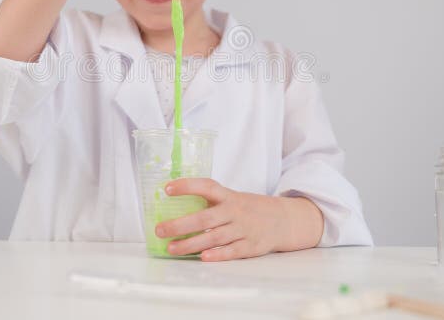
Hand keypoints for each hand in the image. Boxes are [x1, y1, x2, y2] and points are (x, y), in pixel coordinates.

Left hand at [155, 178, 323, 261]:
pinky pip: (232, 251)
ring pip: (214, 237)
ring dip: (191, 244)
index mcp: (228, 196)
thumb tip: (175, 209)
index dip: (187, 186)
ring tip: (171, 248)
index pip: (206, 186)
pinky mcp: (251, 246)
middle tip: (159, 230)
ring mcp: (243, 229)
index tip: (167, 188)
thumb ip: (210, 203)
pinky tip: (202, 258)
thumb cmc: (249, 209)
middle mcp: (235, 211)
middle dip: (180, 225)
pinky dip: (217, 255)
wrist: (283, 220)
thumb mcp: (232, 199)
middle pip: (205, 217)